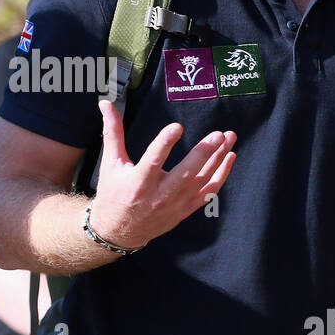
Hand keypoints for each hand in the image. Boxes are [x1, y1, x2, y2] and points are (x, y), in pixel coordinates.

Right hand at [87, 99, 235, 250]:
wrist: (118, 231)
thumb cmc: (113, 193)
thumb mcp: (110, 163)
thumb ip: (112, 132)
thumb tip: (105, 104)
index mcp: (138, 182)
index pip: (153, 161)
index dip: (165, 143)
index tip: (177, 126)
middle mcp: (158, 195)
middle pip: (185, 173)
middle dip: (204, 153)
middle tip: (218, 134)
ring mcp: (174, 205)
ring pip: (201, 181)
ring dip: (217, 159)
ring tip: (228, 138)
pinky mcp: (184, 211)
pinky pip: (208, 193)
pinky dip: (221, 176)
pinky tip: (229, 157)